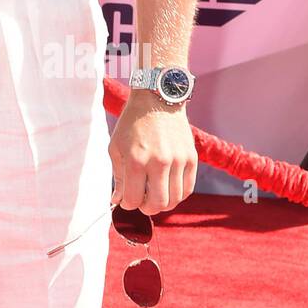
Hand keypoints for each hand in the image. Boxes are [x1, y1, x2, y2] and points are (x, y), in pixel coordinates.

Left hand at [109, 91, 197, 215]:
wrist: (157, 99)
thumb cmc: (132, 123)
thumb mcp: (116, 147)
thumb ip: (118, 176)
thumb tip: (117, 200)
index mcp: (137, 160)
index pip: (134, 199)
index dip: (128, 205)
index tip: (126, 201)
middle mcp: (160, 163)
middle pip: (158, 204)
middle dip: (146, 208)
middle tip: (141, 202)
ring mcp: (178, 161)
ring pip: (174, 199)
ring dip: (163, 203)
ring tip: (154, 194)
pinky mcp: (191, 158)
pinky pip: (187, 188)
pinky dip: (177, 194)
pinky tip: (167, 188)